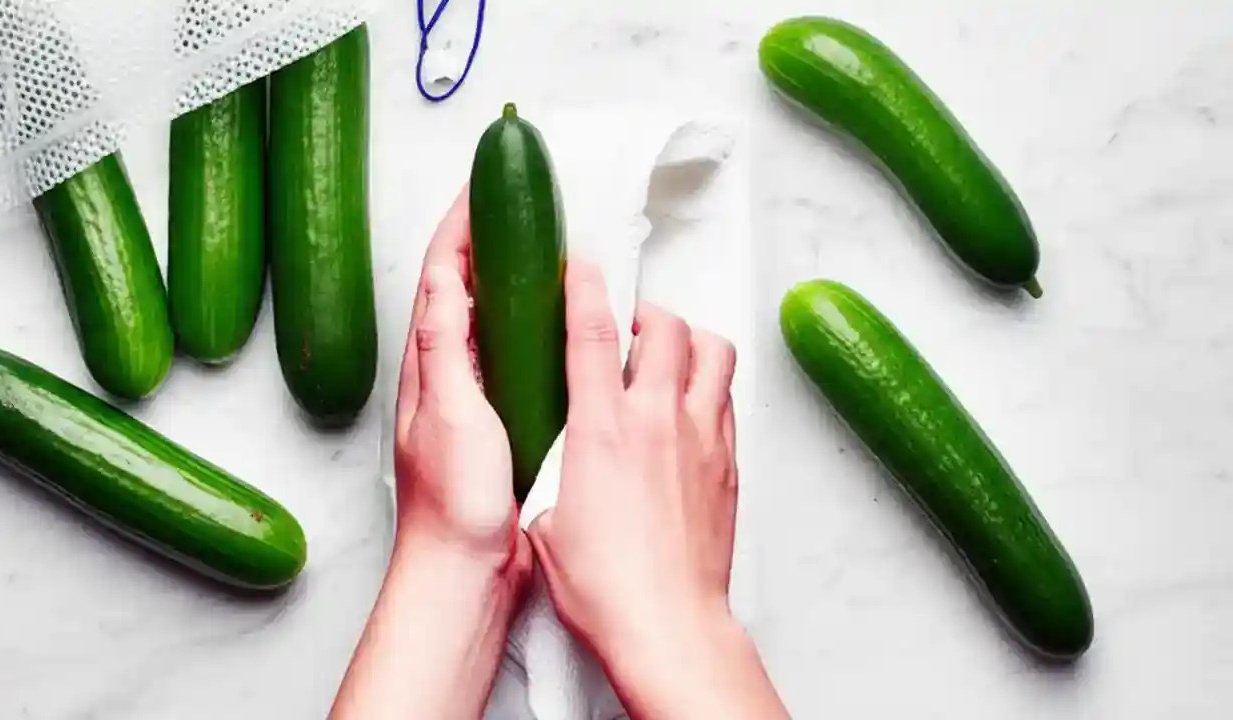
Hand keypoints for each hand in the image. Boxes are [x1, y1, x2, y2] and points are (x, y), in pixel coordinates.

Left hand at [392, 187, 529, 583]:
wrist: (464, 570)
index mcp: (428, 363)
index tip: (484, 184)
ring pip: (486, 317)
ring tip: (536, 245)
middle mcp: (444, 372)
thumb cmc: (452, 504)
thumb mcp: (448, 412)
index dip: (460, 224)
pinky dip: (525, 324)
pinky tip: (550, 325)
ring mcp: (470, 395)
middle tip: (514, 201)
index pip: (440, 272)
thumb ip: (444, 342)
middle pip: (459, 285)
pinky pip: (509, 355)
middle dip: (482, 236)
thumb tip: (443, 273)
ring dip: (504, 275)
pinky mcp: (497, 419)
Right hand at [529, 261, 784, 717]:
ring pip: (712, 353)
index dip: (584, 286)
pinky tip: (689, 410)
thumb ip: (554, 475)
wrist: (668, 625)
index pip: (591, 332)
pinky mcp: (728, 464)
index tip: (580, 266)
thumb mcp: (548, 521)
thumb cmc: (608, 587)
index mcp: (601, 429)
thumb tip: (556, 466)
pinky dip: (709, 389)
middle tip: (630, 323)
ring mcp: (701, 439)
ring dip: (690, 341)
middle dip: (646, 312)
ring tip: (669, 355)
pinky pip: (726, 401)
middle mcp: (657, 421)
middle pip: (666, 326)